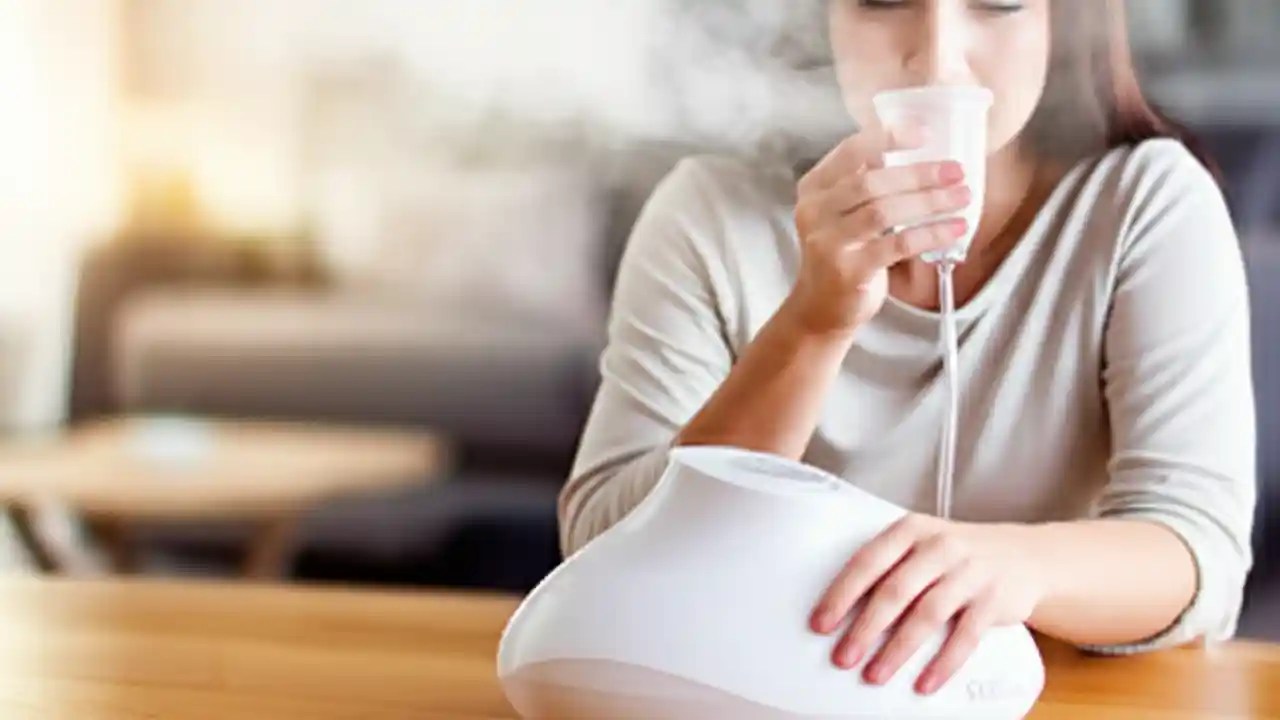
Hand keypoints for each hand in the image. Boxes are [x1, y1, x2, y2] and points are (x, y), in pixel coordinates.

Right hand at [787, 131, 972, 336]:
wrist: (821, 308)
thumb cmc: (843, 252)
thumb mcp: (843, 212)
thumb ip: (866, 184)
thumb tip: (921, 151)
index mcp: (814, 187)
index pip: (851, 150)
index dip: (889, 137)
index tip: (926, 134)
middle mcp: (814, 211)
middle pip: (871, 181)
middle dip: (920, 174)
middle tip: (956, 171)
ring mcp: (828, 242)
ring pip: (884, 211)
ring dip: (930, 201)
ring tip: (962, 197)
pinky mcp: (849, 271)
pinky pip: (897, 244)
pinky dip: (931, 234)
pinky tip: (955, 228)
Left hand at [809, 514, 1046, 694]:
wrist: (1022, 556)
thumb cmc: (955, 555)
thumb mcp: (920, 544)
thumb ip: (887, 566)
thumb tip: (840, 610)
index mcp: (911, 530)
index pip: (868, 561)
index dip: (841, 594)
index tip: (821, 623)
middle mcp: (940, 546)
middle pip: (895, 591)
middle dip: (865, 628)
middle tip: (843, 657)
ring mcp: (970, 572)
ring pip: (927, 614)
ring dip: (898, 650)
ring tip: (875, 674)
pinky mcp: (993, 599)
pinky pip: (965, 636)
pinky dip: (942, 663)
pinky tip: (924, 683)